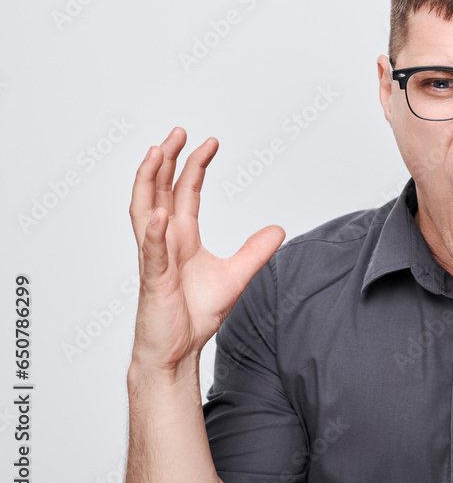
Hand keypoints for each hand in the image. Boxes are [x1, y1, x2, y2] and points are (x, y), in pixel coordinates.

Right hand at [128, 127, 284, 377]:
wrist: (177, 351)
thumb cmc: (194, 315)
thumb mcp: (237, 276)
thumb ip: (255, 251)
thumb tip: (278, 230)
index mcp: (182, 238)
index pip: (185, 192)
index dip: (195, 165)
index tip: (210, 142)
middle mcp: (165, 242)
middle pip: (159, 191)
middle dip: (167, 160)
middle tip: (177, 132)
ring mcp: (155, 260)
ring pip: (144, 212)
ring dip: (148, 182)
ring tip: (157, 154)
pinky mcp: (154, 282)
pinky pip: (152, 253)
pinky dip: (154, 232)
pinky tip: (160, 214)